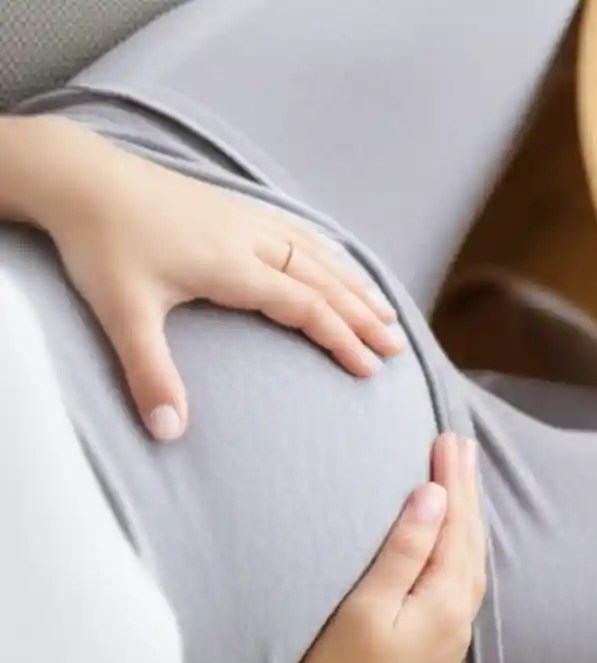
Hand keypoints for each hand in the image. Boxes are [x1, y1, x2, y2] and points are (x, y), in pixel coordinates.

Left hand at [19, 118, 403, 440]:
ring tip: (384, 308)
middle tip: (397, 345)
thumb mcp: (122, 315)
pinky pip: (298, 232)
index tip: (370, 367)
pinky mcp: (234, 209)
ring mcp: (246, 220)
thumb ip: (151, 374)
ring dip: (354, 284)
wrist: (81, 178)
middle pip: (324, 282)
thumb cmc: (101, 245)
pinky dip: (328, 252)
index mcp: (236, 267)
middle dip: (364, 316)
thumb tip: (169, 434)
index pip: (306, 307)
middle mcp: (252, 241)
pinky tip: (334, 258)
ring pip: (317, 254)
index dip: (342, 338)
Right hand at [289, 434, 487, 662]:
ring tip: (464, 479)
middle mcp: (460, 612)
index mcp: (445, 599)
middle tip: (461, 444)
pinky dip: (463, 543)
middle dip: (466, 488)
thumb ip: (403, 551)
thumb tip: (432, 496)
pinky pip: (464, 575)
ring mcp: (454, 629)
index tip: (448, 438)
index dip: (453, 478)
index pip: (455, 523)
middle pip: (470, 536)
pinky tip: (456, 538)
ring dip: (468, 514)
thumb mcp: (366, 608)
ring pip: (472, 556)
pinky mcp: (442, 640)